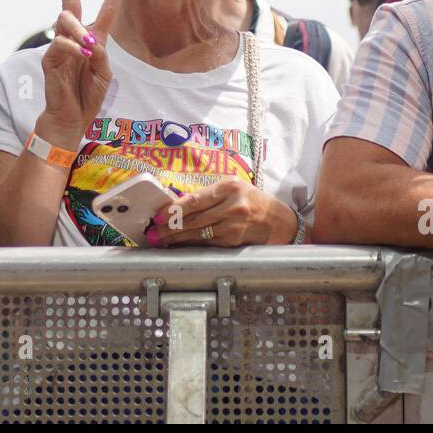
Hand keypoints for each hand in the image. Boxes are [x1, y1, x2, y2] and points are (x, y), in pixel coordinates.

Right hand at [36, 0, 123, 149]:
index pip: (104, 12)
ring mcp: (60, 47)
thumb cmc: (87, 96)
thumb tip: (89, 41)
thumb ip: (101, 55)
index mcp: (93, 41)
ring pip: (64, 20)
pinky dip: (72, 47)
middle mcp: (75, 39)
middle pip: (70, 3)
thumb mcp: (104, 74)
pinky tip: (81, 54)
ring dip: (78, 29)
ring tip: (89, 45)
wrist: (71, 118)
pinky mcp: (49, 59)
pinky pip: (59, 43)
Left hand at [146, 179, 296, 246]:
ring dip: (176, 239)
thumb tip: (178, 206)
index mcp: (229, 187)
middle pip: (194, 219)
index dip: (174, 209)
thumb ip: (209, 195)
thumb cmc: (253, 201)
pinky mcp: (234, 241)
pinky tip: (179, 246)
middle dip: (170, 227)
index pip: (195, 199)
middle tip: (153, 232)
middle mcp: (232, 205)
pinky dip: (191, 245)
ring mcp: (234, 225)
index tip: (159, 216)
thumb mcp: (233, 189)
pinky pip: (207, 243)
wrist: (279, 221)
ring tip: (160, 241)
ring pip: (198, 234)